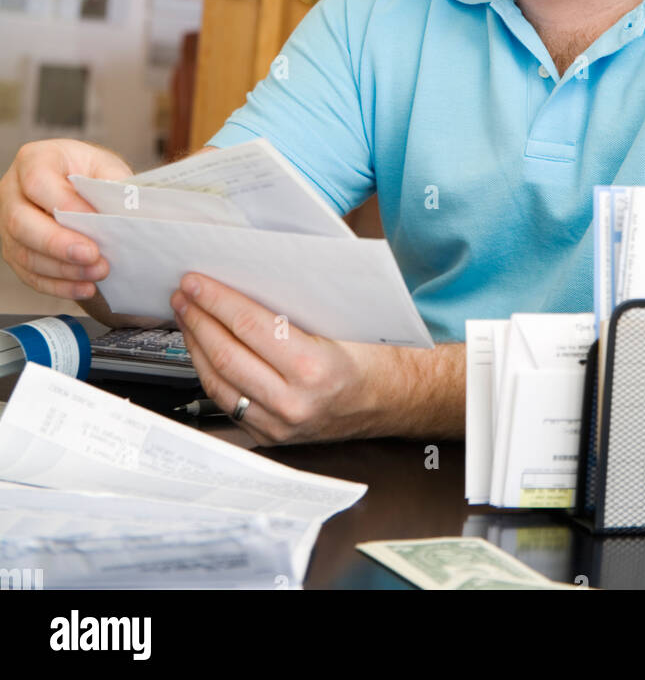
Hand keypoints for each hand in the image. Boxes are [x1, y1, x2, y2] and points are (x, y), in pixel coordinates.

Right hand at [0, 138, 126, 301]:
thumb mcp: (104, 166)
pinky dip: (58, 285)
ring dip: (63, 269)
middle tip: (93, 255)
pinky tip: (85, 287)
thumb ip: (112, 182)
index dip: (64, 203)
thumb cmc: (89, 174)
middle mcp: (12, 192)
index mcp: (33, 160)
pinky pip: (29, 274)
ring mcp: (7, 224)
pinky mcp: (15, 251)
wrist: (81, 190)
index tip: (95, 220)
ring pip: (24, 253)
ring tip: (97, 272)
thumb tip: (124, 207)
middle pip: (21, 222)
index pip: (38, 182)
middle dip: (59, 244)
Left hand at [170, 273, 386, 445]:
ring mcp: (279, 425)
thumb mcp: (341, 322)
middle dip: (198, 318)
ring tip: (186, 317)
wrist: (392, 401)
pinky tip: (202, 350)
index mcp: (313, 369)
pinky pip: (227, 402)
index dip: (217, 300)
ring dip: (195, 345)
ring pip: (218, 382)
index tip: (197, 282)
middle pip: (226, 354)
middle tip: (183, 294)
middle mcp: (293, 403)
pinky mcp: (270, 435)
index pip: (249, 326)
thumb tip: (246, 278)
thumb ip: (294, 308)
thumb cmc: (372, 357)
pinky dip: (208, 372)